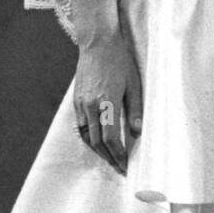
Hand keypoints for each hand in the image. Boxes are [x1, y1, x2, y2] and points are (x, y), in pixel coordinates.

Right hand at [73, 30, 142, 174]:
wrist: (98, 44)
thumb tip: (137, 134)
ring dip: (97, 151)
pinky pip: (80, 126)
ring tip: (111, 159)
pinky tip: (97, 142)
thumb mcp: (134, 85)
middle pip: (96, 142)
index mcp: (106, 103)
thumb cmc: (120, 62)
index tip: (126, 166)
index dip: (118, 155)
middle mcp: (90, 106)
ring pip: (86, 136)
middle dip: (109, 158)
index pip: (110, 139)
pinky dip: (88, 138)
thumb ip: (135, 110)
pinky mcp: (76, 101)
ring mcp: (80, 104)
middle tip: (120, 168)